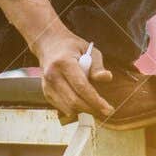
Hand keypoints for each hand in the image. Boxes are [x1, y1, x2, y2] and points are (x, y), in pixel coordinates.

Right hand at [0, 0, 114, 122]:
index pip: (81, 87)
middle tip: (105, 111)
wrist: (48, 44)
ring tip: (94, 106)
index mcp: (64, 62)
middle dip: (91, 109)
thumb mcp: (89, 50)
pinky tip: (82, 102)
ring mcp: (47, 85)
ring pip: (67, 108)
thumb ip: (97, 66)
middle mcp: (53, 75)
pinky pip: (61, 107)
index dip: (96, 101)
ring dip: (83, 111)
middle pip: (73, 101)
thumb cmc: (72, 47)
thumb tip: (107, 78)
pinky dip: (74, 109)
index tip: (109, 109)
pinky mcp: (46, 91)